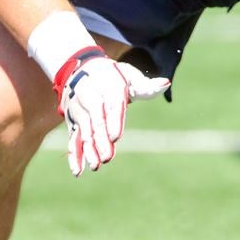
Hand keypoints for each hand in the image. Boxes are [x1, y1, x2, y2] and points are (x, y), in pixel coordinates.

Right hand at [53, 47, 169, 177]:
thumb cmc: (113, 75)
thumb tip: (166, 84)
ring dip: (88, 150)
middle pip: (96, 122)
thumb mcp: (129, 76)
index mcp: (107, 87)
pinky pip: (73, 139)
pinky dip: (74, 155)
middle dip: (100, 141)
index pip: (111, 106)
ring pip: (83, 132)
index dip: (113, 122)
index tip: (115, 137)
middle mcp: (90, 99)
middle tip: (107, 158)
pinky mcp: (73, 122)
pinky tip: (78, 171)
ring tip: (95, 166)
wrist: (82, 68)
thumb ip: (146, 85)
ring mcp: (79, 111)